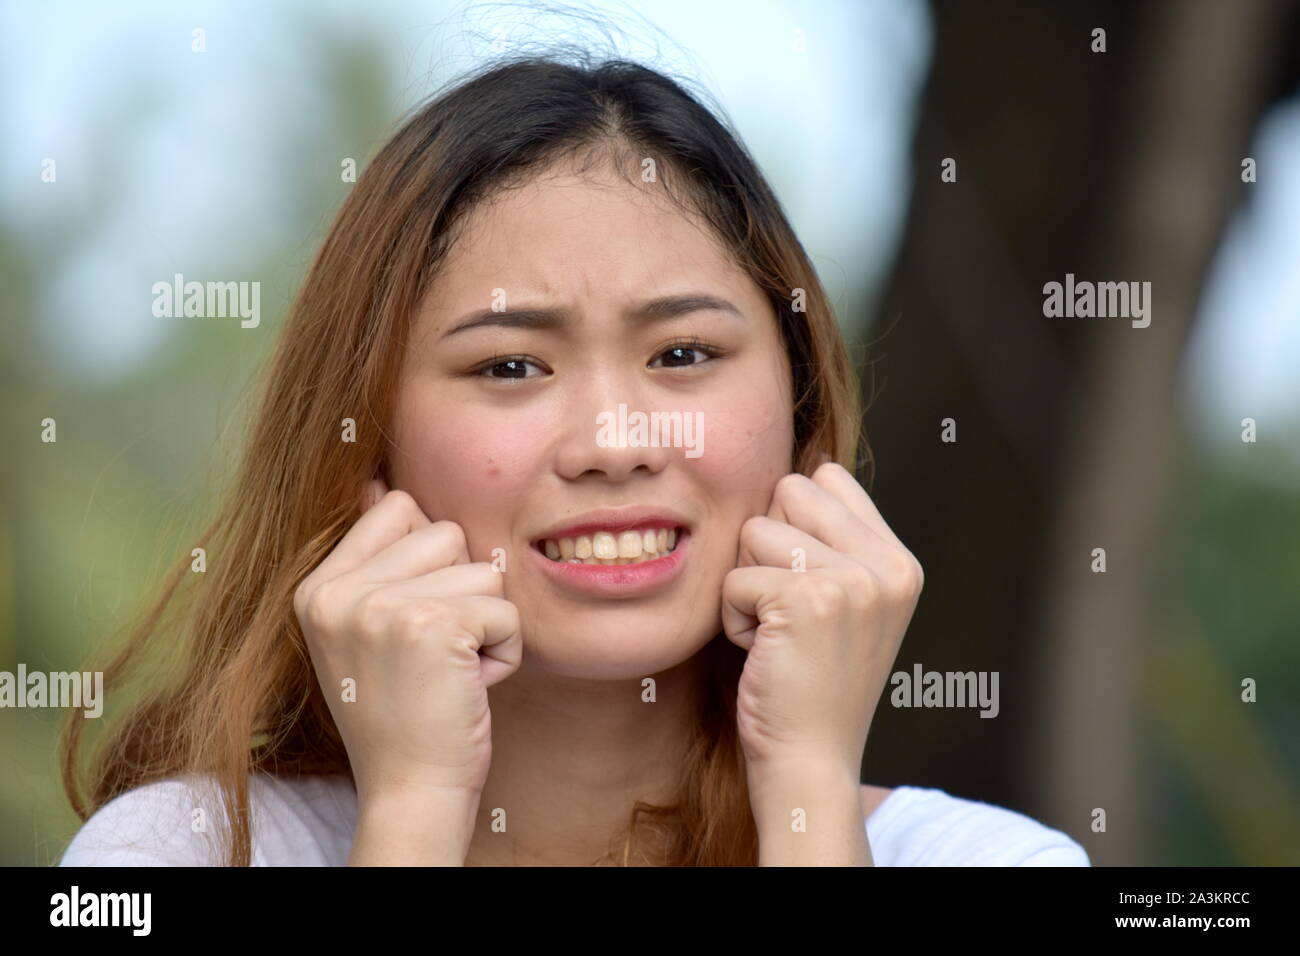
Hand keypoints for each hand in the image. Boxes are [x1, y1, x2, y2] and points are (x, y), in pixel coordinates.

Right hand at [293, 478, 522, 803]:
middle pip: (446, 532)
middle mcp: (337, 592)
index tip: (416, 623)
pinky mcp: (431, 627)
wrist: (409, 792)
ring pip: (482, 572)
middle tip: (435, 653)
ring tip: (451, 670)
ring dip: (485, 624)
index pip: (398, 508)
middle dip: (461, 592)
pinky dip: (504, 653)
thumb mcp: (366, 632)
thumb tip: (380, 485)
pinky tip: (469, 687)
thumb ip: (375, 561)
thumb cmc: (403, 713)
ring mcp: (379, 607)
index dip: (429, 560)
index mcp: (316, 587)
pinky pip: (505, 611)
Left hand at [722, 461, 922, 779]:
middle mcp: (886, 566)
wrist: (810, 762)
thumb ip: (833, 542)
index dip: (793, 523)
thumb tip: (791, 477)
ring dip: (747, 584)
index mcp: (900, 562)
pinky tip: (765, 655)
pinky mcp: (807, 600)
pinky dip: (733, 618)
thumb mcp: (845, 605)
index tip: (803, 585)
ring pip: (754, 531)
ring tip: (778, 636)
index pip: (826, 477)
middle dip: (767, 547)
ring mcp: (852, 581)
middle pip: (787, 491)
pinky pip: (734, 578)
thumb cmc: (811, 686)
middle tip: (787, 612)